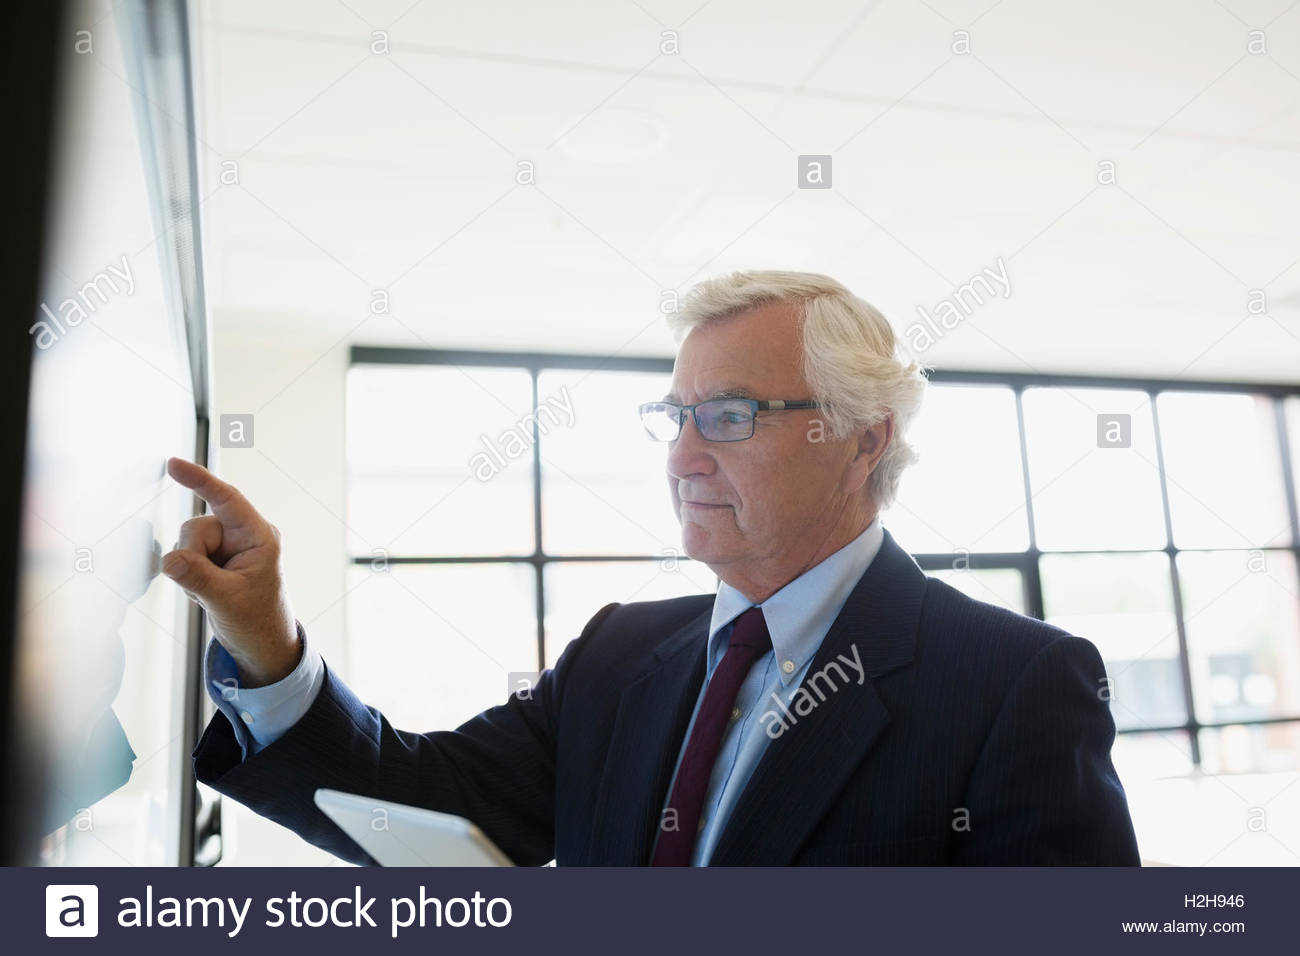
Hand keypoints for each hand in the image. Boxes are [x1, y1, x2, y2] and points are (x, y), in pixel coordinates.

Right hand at [162, 457, 300, 686]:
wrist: (261, 646)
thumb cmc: (257, 621)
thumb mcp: (226, 600)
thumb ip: (197, 578)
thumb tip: (171, 559)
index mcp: (259, 536)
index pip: (227, 499)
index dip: (200, 480)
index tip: (174, 463)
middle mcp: (243, 537)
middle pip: (197, 527)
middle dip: (193, 555)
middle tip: (209, 586)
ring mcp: (227, 549)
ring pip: (186, 543)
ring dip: (190, 570)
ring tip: (213, 593)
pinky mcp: (213, 562)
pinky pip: (184, 559)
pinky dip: (188, 578)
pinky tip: (206, 594)